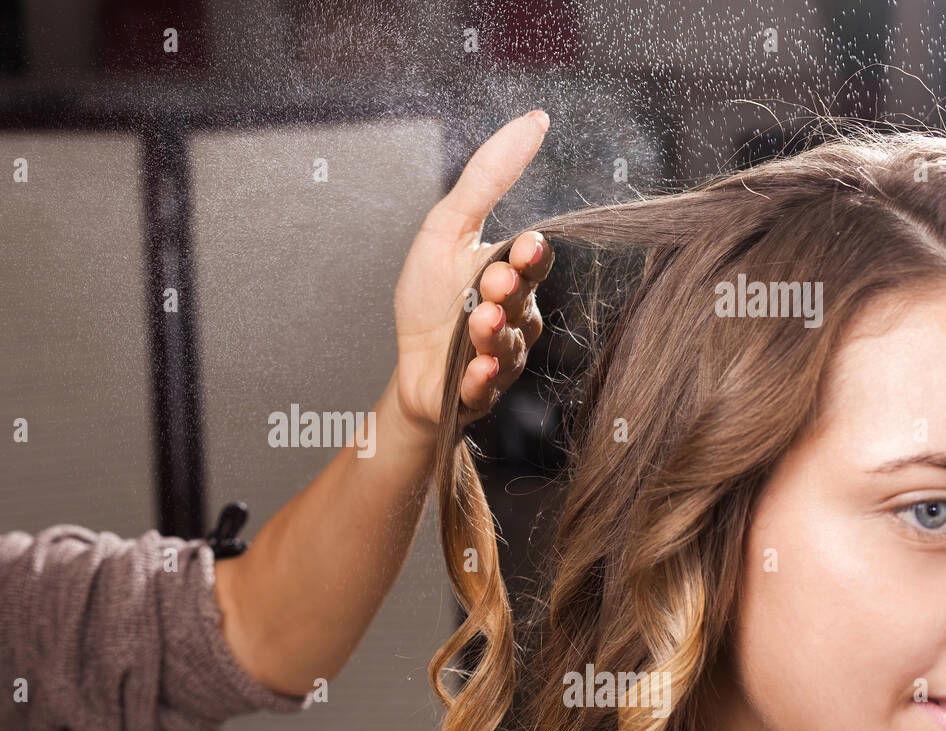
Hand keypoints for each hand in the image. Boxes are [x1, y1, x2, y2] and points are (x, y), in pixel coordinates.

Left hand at [391, 110, 554, 439]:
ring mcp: (502, 360)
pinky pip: (487, 388)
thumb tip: (535, 120)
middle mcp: (517, 318)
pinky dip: (482, 379)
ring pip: (510, 347)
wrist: (411, 366)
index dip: (532, 254)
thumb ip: (488, 177)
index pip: (534, 260)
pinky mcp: (478, 394)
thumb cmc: (430, 296)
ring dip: (495, 333)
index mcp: (513, 276)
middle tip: (496, 282)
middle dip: (512, 292)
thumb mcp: (448, 229)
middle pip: (526, 303)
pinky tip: (476, 369)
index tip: (525, 243)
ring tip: (479, 320)